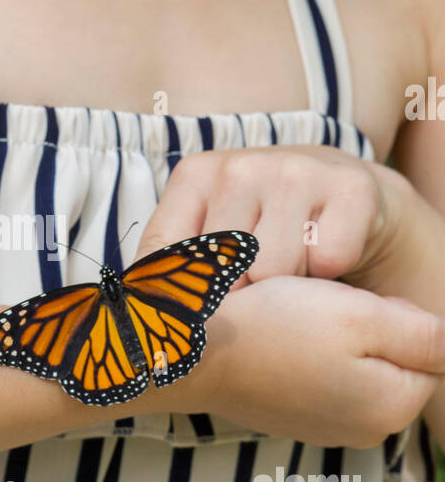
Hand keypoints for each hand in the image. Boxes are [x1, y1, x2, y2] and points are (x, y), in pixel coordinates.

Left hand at [132, 145, 410, 292]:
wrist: (349, 199)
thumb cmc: (266, 228)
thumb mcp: (210, 240)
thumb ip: (168, 269)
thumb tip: (132, 315)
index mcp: (194, 177)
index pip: (170, 261)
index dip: (186, 302)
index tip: (196, 313)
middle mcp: (240, 166)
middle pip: (225, 275)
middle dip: (245, 295)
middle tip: (262, 280)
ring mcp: (294, 170)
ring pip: (275, 272)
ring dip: (290, 288)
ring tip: (295, 266)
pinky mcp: (349, 187)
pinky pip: (328, 261)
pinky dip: (332, 273)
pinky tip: (329, 254)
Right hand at [182, 275, 444, 447]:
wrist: (191, 352)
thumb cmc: (276, 327)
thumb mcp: (363, 316)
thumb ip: (427, 335)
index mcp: (391, 407)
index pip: (432, 352)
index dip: (395, 314)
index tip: (349, 305)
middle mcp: (365, 430)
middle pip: (396, 363)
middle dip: (372, 331)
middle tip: (322, 311)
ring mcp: (326, 429)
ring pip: (360, 370)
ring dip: (340, 343)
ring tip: (297, 323)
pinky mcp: (294, 420)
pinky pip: (325, 381)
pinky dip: (312, 358)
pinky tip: (280, 341)